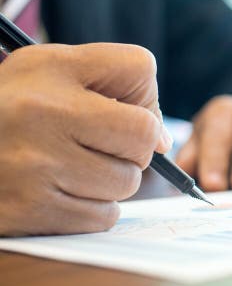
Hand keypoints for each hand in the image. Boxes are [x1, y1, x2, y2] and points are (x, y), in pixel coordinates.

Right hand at [0, 43, 171, 236]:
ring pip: (126, 182)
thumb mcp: (47, 71)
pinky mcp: (30, 210)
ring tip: (74, 168)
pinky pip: (102, 217)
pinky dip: (92, 209)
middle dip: (133, 146)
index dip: (141, 92)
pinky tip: (62, 192)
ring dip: (112, 180)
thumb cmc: (10, 111)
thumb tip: (162, 142)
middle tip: (102, 145)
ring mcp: (35, 166)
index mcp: (50, 68)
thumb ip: (114, 85)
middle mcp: (42, 113)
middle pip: (142, 135)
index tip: (122, 108)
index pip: (139, 68)